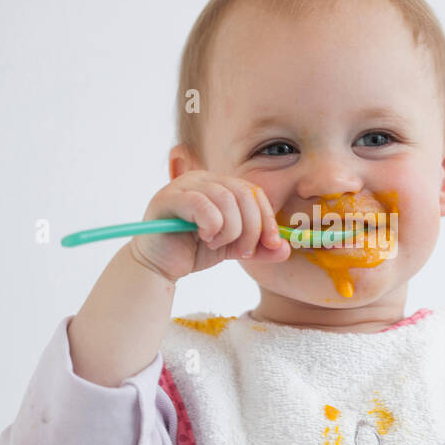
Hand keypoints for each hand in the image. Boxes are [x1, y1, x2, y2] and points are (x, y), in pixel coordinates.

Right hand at [129, 170, 290, 282]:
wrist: (158, 265)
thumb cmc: (193, 251)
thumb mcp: (233, 248)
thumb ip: (259, 247)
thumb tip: (285, 249)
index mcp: (219, 185)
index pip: (253, 192)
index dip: (267, 218)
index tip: (272, 244)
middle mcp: (202, 179)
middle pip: (243, 194)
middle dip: (251, 228)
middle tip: (242, 251)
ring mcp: (183, 185)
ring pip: (225, 199)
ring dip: (230, 230)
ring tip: (217, 244)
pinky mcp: (168, 198)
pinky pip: (202, 204)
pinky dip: (211, 225)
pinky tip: (204, 238)